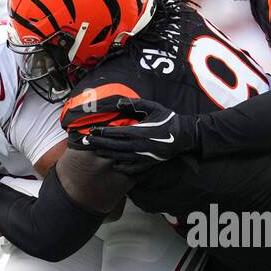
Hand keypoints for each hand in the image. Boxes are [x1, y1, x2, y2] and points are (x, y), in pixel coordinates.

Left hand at [81, 98, 200, 169]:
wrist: (184, 136)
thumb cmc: (168, 120)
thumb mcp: (153, 107)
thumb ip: (136, 104)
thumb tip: (120, 102)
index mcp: (138, 131)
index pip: (115, 132)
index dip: (101, 131)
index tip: (91, 130)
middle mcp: (138, 145)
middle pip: (113, 145)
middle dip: (99, 142)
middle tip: (87, 140)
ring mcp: (142, 156)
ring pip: (120, 156)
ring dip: (107, 153)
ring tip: (96, 150)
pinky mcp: (147, 163)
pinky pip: (132, 168)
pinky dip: (122, 167)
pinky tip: (115, 165)